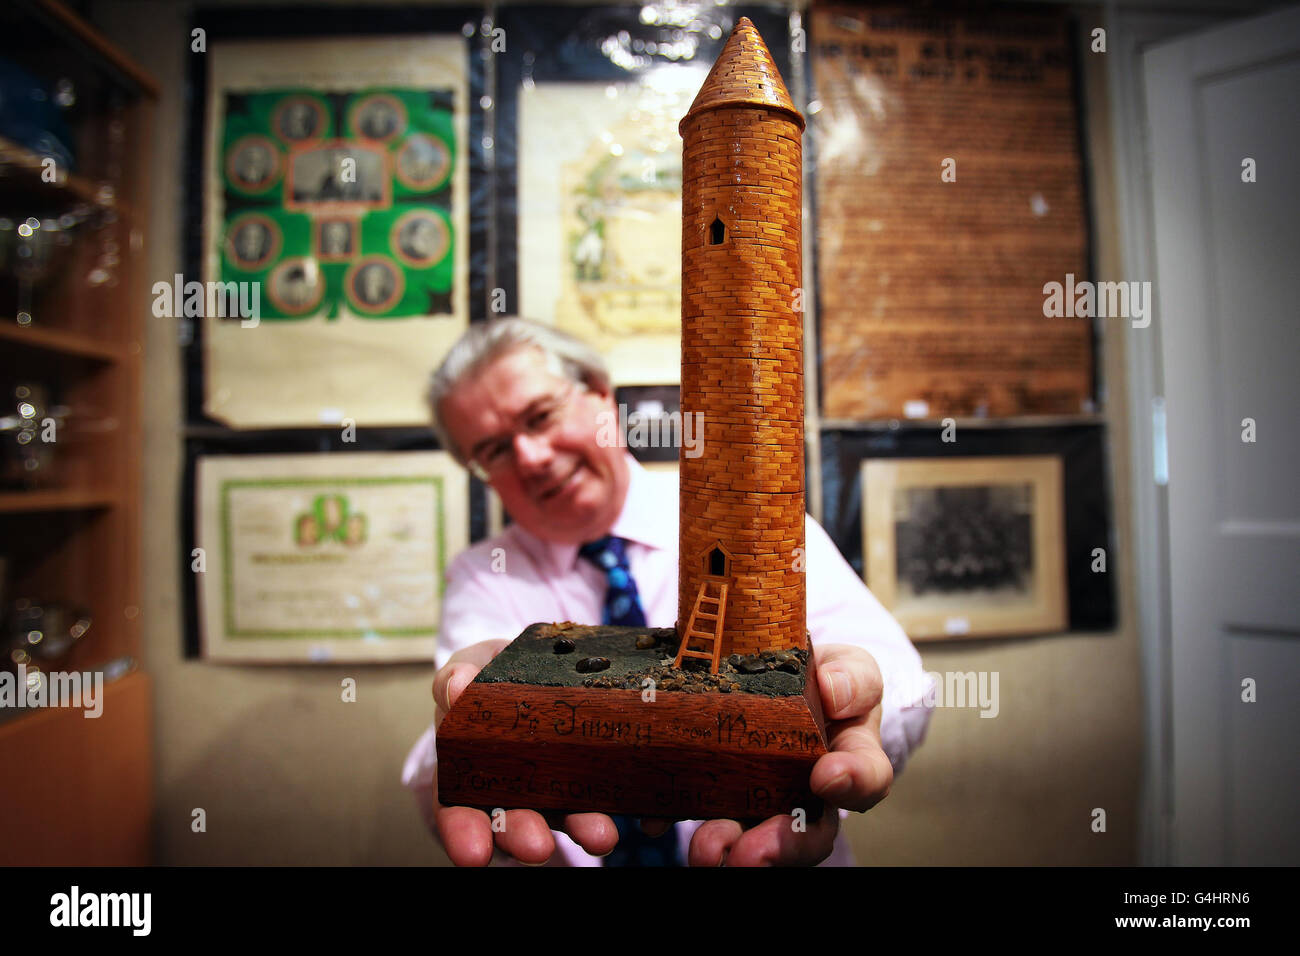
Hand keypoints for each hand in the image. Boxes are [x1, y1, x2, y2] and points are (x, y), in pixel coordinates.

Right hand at [430, 639, 621, 865]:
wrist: (539, 661)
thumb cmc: (492, 671)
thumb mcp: (470, 667)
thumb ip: (459, 677)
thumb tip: (455, 689)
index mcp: (468, 768)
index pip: (456, 810)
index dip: (463, 834)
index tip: (474, 854)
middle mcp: (511, 788)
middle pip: (513, 823)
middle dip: (524, 837)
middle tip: (537, 848)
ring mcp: (555, 784)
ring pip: (565, 814)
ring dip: (581, 827)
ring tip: (601, 838)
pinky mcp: (595, 774)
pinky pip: (611, 792)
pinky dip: (626, 803)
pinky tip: (648, 815)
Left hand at [681, 643, 893, 865]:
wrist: (779, 675)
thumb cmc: (825, 678)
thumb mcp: (848, 667)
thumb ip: (853, 677)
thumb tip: (835, 690)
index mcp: (852, 757)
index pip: (867, 778)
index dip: (852, 783)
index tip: (825, 777)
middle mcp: (812, 792)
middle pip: (807, 833)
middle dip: (780, 847)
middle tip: (750, 853)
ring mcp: (766, 799)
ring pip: (755, 836)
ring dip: (729, 844)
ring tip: (705, 848)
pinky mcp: (721, 793)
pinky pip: (702, 811)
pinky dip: (676, 817)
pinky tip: (656, 818)